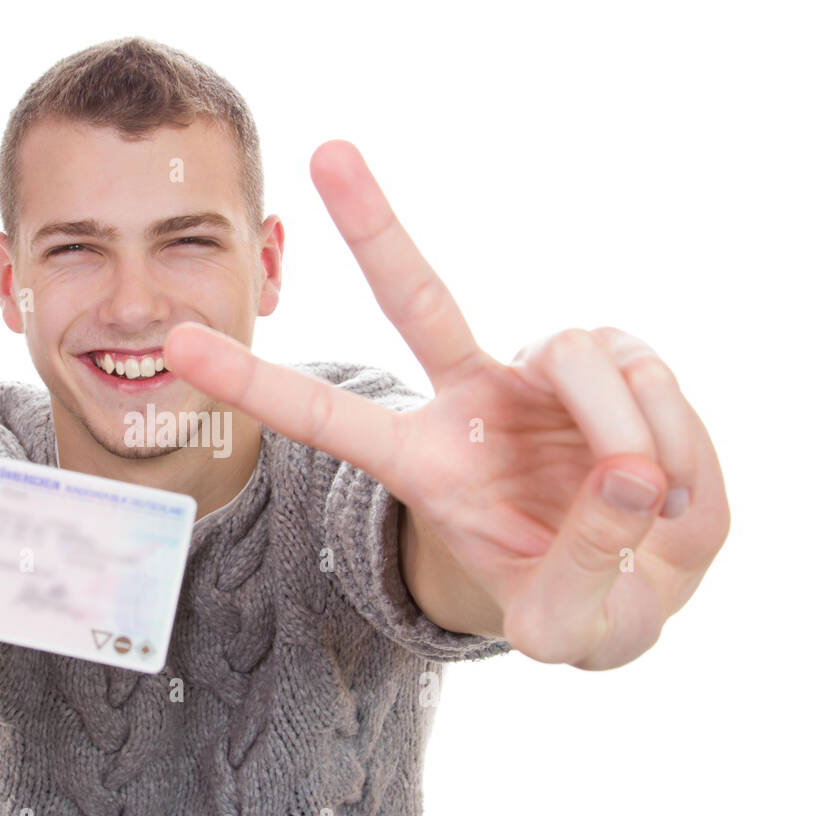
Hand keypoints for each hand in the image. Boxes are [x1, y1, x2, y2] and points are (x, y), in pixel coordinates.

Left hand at [162, 141, 729, 668]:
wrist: (642, 582)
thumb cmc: (579, 607)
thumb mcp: (566, 628)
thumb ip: (584, 569)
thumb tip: (625, 475)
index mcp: (425, 467)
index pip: (327, 418)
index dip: (255, 381)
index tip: (175, 342)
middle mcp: (472, 402)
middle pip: (418, 300)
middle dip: (373, 226)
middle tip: (328, 153)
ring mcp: (540, 373)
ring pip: (578, 352)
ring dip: (627, 433)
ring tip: (647, 505)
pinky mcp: (614, 359)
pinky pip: (645, 368)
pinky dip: (675, 430)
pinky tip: (672, 487)